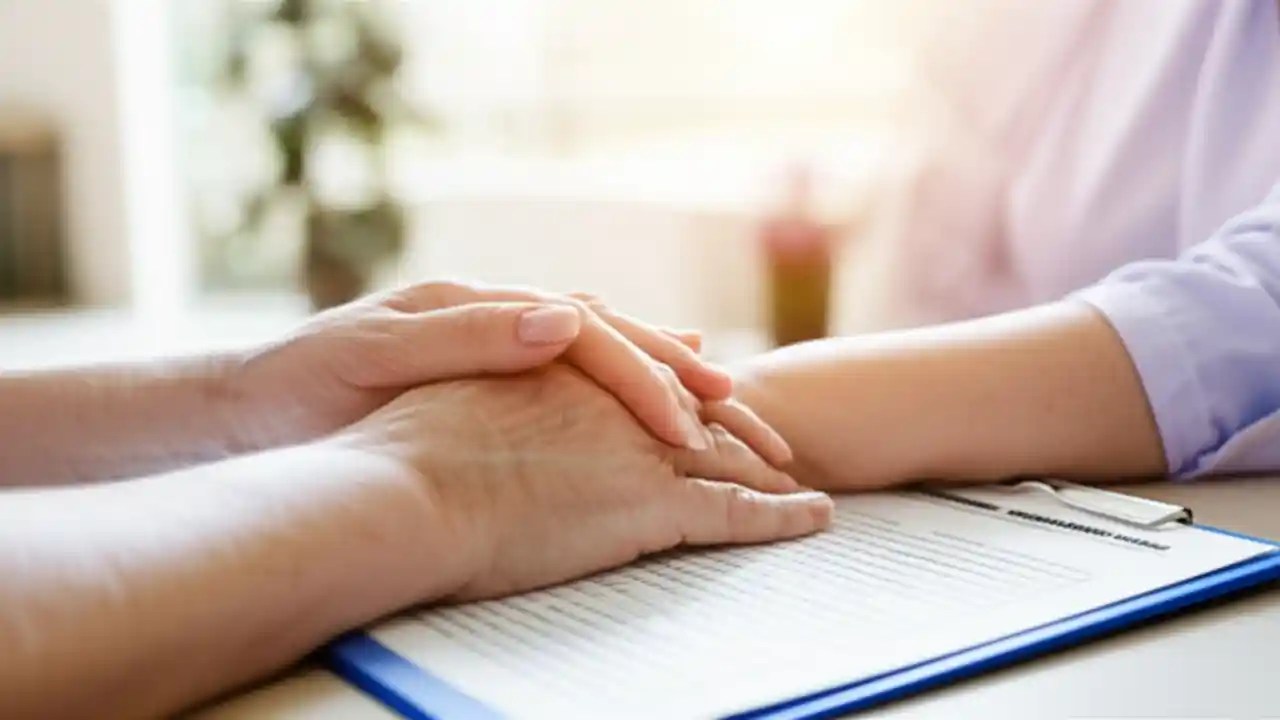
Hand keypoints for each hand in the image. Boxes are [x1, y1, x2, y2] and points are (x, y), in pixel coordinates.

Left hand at [228, 280, 790, 463]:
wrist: (250, 404)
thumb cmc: (305, 386)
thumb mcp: (376, 355)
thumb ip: (468, 336)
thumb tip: (564, 317)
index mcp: (474, 304)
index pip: (583, 333)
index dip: (639, 375)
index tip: (685, 422)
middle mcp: (492, 312)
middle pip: (605, 331)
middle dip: (672, 368)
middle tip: (732, 405)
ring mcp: (492, 337)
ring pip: (598, 346)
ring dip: (658, 369)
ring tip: (717, 392)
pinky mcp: (486, 370)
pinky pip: (571, 369)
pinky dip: (618, 378)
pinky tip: (651, 388)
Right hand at [333, 365, 831, 599]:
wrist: (397, 493)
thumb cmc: (391, 450)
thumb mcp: (436, 389)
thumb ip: (482, 369)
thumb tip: (506, 356)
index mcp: (557, 363)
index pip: (630, 366)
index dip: (666, 375)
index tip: (694, 376)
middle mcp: (609, 398)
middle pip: (689, 401)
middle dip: (730, 416)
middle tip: (768, 431)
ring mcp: (636, 449)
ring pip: (723, 450)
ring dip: (764, 459)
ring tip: (800, 470)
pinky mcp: (650, 506)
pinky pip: (737, 510)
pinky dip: (781, 515)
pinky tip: (817, 516)